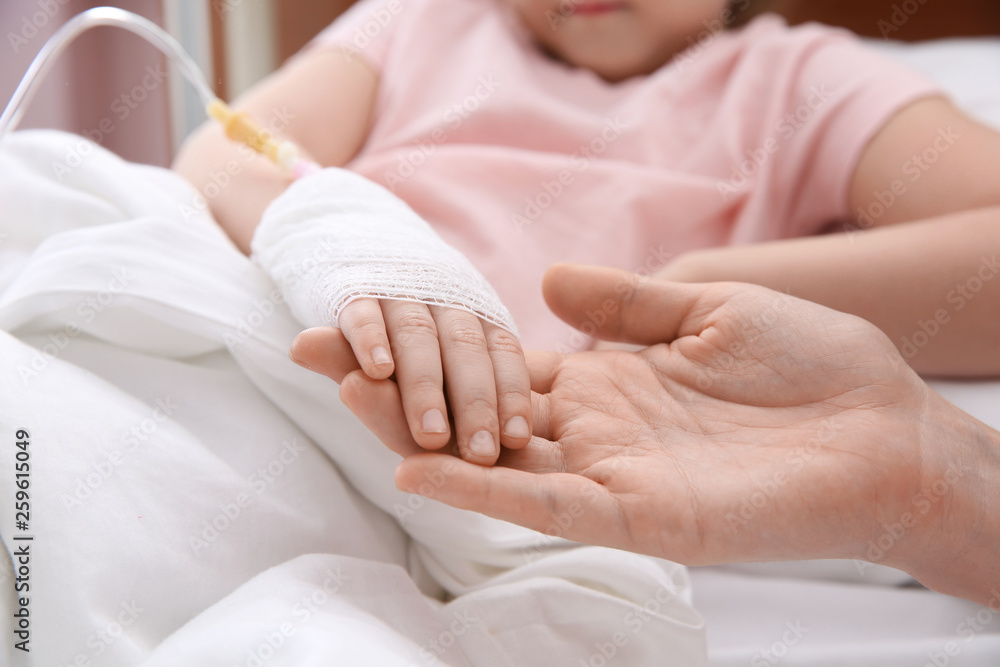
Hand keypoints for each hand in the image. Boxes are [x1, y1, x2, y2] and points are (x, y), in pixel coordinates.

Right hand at [289, 298, 531, 464]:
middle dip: (475, 403)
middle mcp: (443, 300)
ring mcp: (397, 294)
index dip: (511, 394)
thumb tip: (522, 436)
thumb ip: (472, 389)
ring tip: (432, 434)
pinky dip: (370, 339)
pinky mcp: (350, 291)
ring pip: (417, 336)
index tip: (517, 438)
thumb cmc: (421, 330)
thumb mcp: (446, 356)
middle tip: (480, 454)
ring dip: (426, 386)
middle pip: (464, 349)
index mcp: (476, 316)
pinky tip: (377, 372)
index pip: (501, 353)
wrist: (362, 251)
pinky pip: (361, 314)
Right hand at [339, 266, 965, 570]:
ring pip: (493, 460)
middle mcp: (595, 432)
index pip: (501, 365)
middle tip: (319, 354)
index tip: (366, 318)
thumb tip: (548, 282)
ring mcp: (611, 476)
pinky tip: (417, 468)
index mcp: (608, 381)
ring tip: (343, 397)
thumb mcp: (708, 309)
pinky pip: (547, 505)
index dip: (437, 344)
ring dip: (415, 432)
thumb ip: (627, 303)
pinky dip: (482, 489)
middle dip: (398, 386)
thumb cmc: (810, 365)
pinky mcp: (638, 516)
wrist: (883, 424)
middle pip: (475, 412)